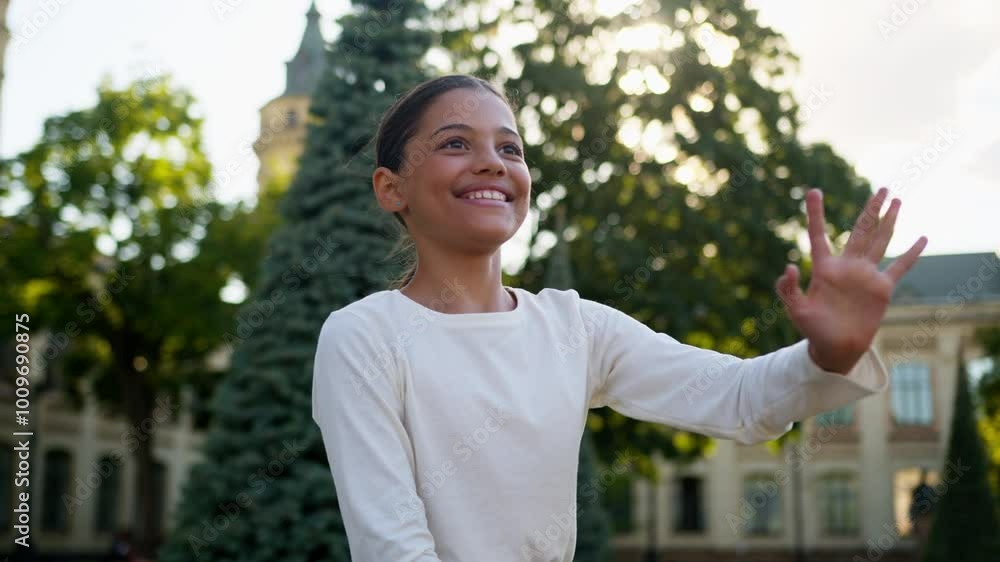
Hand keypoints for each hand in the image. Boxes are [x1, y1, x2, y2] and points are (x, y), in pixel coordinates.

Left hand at [775, 187, 926, 373]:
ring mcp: (866, 275)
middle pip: (861, 230)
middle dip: (871, 209)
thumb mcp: (795, 310)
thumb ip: (789, 289)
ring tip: (897, 200)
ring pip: (880, 241)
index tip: (813, 191)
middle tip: (882, 188)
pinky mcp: (882, 288)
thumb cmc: (813, 329)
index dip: (815, 213)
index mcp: (824, 267)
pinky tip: (922, 238)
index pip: (818, 234)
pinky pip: (900, 267)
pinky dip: (911, 253)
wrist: (836, 348)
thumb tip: (790, 267)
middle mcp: (847, 266)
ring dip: (889, 221)